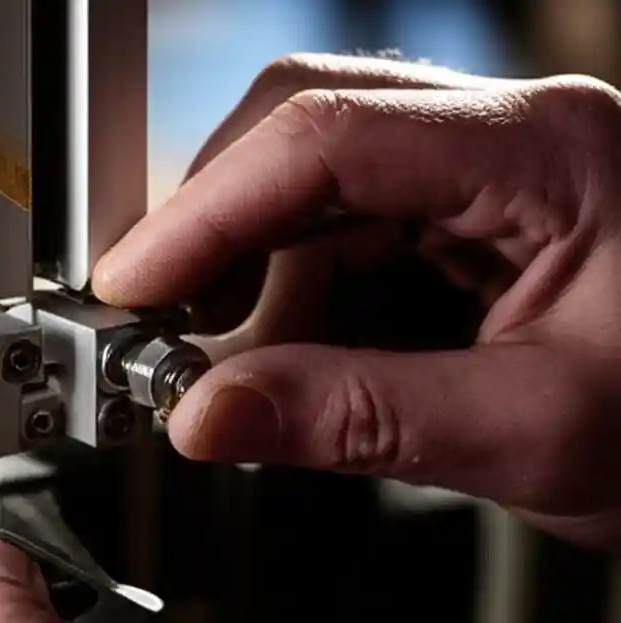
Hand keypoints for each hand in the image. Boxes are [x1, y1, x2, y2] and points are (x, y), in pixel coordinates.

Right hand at [94, 53, 620, 550]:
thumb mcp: (534, 432)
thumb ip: (358, 419)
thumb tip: (208, 414)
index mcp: (546, 151)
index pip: (327, 138)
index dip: (206, 210)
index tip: (132, 284)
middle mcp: (510, 134)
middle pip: (305, 132)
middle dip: (216, 229)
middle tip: (159, 323)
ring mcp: (488, 168)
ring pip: (314, 185)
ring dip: (252, 273)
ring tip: (232, 366)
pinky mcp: (470, 214)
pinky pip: (346, 227)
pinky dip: (293, 293)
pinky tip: (287, 355)